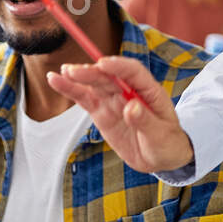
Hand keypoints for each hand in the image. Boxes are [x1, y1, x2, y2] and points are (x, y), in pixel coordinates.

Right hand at [45, 55, 193, 173]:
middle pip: (109, 76)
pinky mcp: (101, 111)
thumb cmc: (166, 143)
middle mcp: (129, 90)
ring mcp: (113, 100)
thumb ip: (144, 120)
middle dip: (92, 72)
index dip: (118, 66)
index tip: (103, 64)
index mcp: (149, 90)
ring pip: (94, 84)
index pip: (133, 72)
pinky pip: (85, 98)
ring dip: (78, 77)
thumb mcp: (160, 135)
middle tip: (73, 71)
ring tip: (61, 73)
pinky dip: (71, 90)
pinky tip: (56, 80)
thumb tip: (131, 107)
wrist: (160, 157)